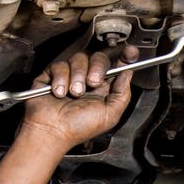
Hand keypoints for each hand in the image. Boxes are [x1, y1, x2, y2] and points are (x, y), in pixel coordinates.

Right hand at [20, 45, 138, 153]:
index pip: (118, 66)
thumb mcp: (109, 115)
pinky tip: (59, 93)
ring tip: (74, 94)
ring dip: (77, 77)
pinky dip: (61, 79)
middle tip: (92, 83)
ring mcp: (71, 75)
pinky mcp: (54, 74)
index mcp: (105, 89)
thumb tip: (128, 73)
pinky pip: (60, 64)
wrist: (52, 131)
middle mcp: (89, 79)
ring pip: (80, 58)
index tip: (130, 52)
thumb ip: (122, 94)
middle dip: (98, 67)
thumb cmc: (78, 128)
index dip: (126, 56)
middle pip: (99, 57)